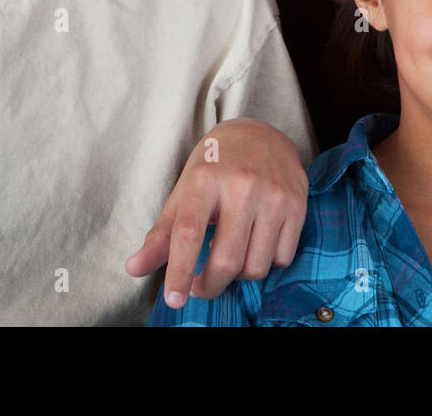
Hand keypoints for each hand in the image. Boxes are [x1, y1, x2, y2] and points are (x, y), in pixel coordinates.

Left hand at [126, 118, 307, 308]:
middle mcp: (241, 185)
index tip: (174, 299)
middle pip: (226, 260)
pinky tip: (254, 245)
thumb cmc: (215, 165)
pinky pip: (281, 258)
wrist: (260, 132)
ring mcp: (273, 195)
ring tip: (229, 257)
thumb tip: (134, 268)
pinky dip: (265, 264)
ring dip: (238, 276)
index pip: (188, 233)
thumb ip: (161, 233)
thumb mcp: (184, 190)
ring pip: (255, 266)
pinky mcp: (297, 204)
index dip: (180, 272)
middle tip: (200, 287)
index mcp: (204, 179)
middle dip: (210, 286)